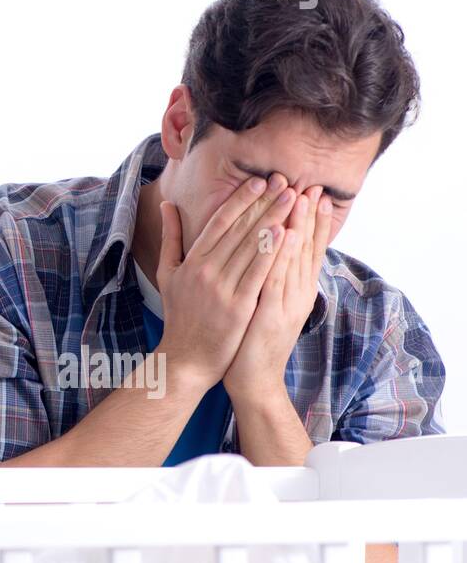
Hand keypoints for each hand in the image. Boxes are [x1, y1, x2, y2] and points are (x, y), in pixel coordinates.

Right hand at [155, 171, 298, 389]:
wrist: (186, 358)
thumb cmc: (179, 315)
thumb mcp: (168, 272)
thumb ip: (171, 236)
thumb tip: (167, 204)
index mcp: (191, 261)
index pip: (219, 222)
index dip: (239, 200)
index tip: (258, 181)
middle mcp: (205, 271)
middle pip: (239, 230)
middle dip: (263, 203)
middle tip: (283, 180)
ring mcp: (222, 289)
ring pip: (251, 247)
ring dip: (273, 219)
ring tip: (292, 199)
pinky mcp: (238, 306)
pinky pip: (257, 274)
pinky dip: (271, 253)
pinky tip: (285, 233)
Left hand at [224, 185, 331, 405]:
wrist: (252, 378)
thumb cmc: (252, 337)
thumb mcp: (263, 301)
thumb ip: (266, 274)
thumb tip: (268, 249)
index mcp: (293, 288)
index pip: (303, 246)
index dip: (309, 219)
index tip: (311, 191)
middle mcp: (296, 292)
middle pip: (303, 248)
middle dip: (307, 215)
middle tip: (312, 184)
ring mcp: (286, 303)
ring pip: (294, 258)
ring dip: (299, 226)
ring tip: (303, 197)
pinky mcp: (272, 314)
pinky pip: (277, 279)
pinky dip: (283, 256)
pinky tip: (287, 234)